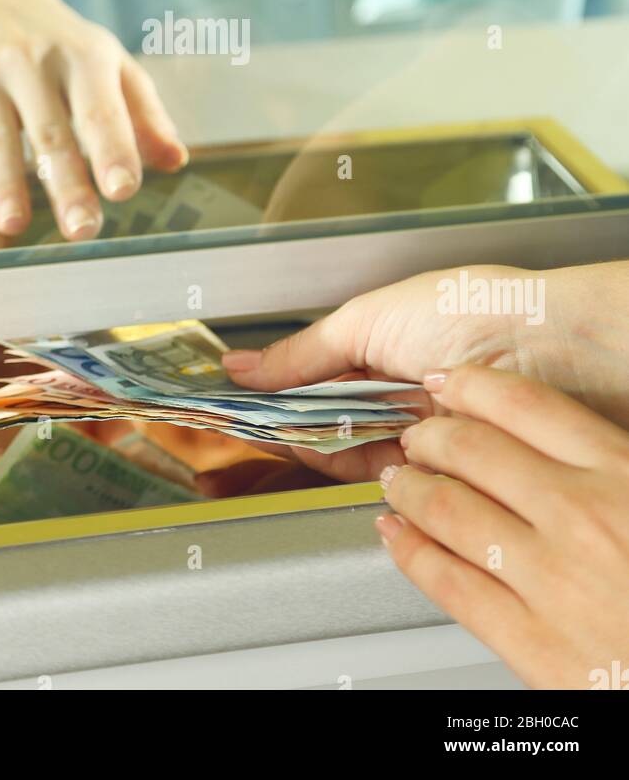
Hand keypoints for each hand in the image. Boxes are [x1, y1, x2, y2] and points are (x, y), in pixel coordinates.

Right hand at [0, 0, 186, 237]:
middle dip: (66, 182)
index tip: (123, 189)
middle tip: (83, 229)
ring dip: (4, 182)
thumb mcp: (109, 65)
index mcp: (83, 54)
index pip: (99, 108)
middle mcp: (32, 60)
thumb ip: (144, 113)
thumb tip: (175, 161)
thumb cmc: (63, 47)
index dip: (112, 149)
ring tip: (14, 225)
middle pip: (50, 131)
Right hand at [221, 261, 628, 481]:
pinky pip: (395, 480)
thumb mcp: (369, 320)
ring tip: (315, 433)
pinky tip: (365, 454)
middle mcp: (399, 389)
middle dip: (300, 426)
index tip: (242, 411)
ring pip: (356, 454)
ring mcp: (423, 428)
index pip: (312, 383)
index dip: (277, 398)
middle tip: (271, 428)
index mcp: (379, 346)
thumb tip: (243, 365)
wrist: (546, 345)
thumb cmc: (471, 310)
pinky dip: (373, 471)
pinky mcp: (449, 467)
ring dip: (332, 446)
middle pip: (329, 423)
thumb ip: (302, 352)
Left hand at [377, 364, 628, 689]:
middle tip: (418, 433)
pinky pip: (449, 583)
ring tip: (400, 478)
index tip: (449, 381)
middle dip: (432, 434)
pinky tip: (398, 536)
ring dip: (411, 486)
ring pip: (450, 510)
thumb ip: (619, 465)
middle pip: (475, 450)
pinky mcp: (533, 645)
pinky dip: (410, 551)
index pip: (526, 405)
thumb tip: (579, 434)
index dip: (472, 385)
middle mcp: (584, 518)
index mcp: (626, 475)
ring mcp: (552, 581)